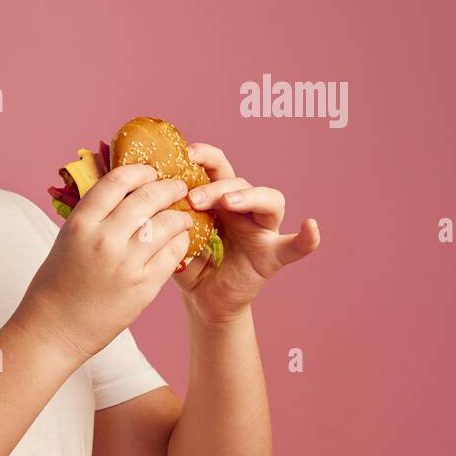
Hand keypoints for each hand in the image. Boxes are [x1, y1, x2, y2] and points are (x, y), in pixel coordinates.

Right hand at [16, 164, 192, 363]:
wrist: (53, 329)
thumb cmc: (57, 284)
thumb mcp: (67, 240)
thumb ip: (94, 216)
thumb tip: (123, 192)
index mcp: (80, 224)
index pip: (117, 181)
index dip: (139, 171)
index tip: (151, 171)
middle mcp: (104, 239)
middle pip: (148, 196)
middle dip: (169, 187)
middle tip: (178, 186)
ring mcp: (126, 263)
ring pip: (167, 223)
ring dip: (180, 215)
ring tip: (182, 217)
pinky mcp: (144, 286)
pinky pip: (173, 253)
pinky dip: (180, 242)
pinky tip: (179, 241)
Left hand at [174, 142, 320, 323]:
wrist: (204, 301)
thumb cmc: (189, 266)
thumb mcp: (172, 239)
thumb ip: (165, 220)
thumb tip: (144, 202)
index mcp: (218, 201)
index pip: (217, 169)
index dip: (205, 157)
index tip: (184, 153)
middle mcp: (244, 210)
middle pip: (240, 182)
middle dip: (216, 185)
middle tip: (192, 199)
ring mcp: (262, 231)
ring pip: (268, 200)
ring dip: (247, 196)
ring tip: (228, 203)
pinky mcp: (272, 256)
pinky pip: (295, 247)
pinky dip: (306, 238)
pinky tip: (311, 227)